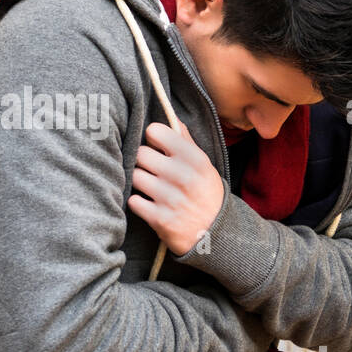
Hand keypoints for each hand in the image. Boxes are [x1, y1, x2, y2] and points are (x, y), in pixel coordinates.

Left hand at [127, 121, 224, 255]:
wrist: (217, 234)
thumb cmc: (206, 193)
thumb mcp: (203, 165)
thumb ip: (185, 141)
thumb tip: (171, 117)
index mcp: (194, 158)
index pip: (155, 131)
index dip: (152, 139)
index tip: (157, 148)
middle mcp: (183, 176)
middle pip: (141, 154)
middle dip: (144, 162)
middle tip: (153, 170)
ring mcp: (171, 199)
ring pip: (135, 177)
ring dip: (140, 182)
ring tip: (152, 188)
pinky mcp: (160, 220)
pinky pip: (133, 201)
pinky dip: (139, 203)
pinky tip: (150, 204)